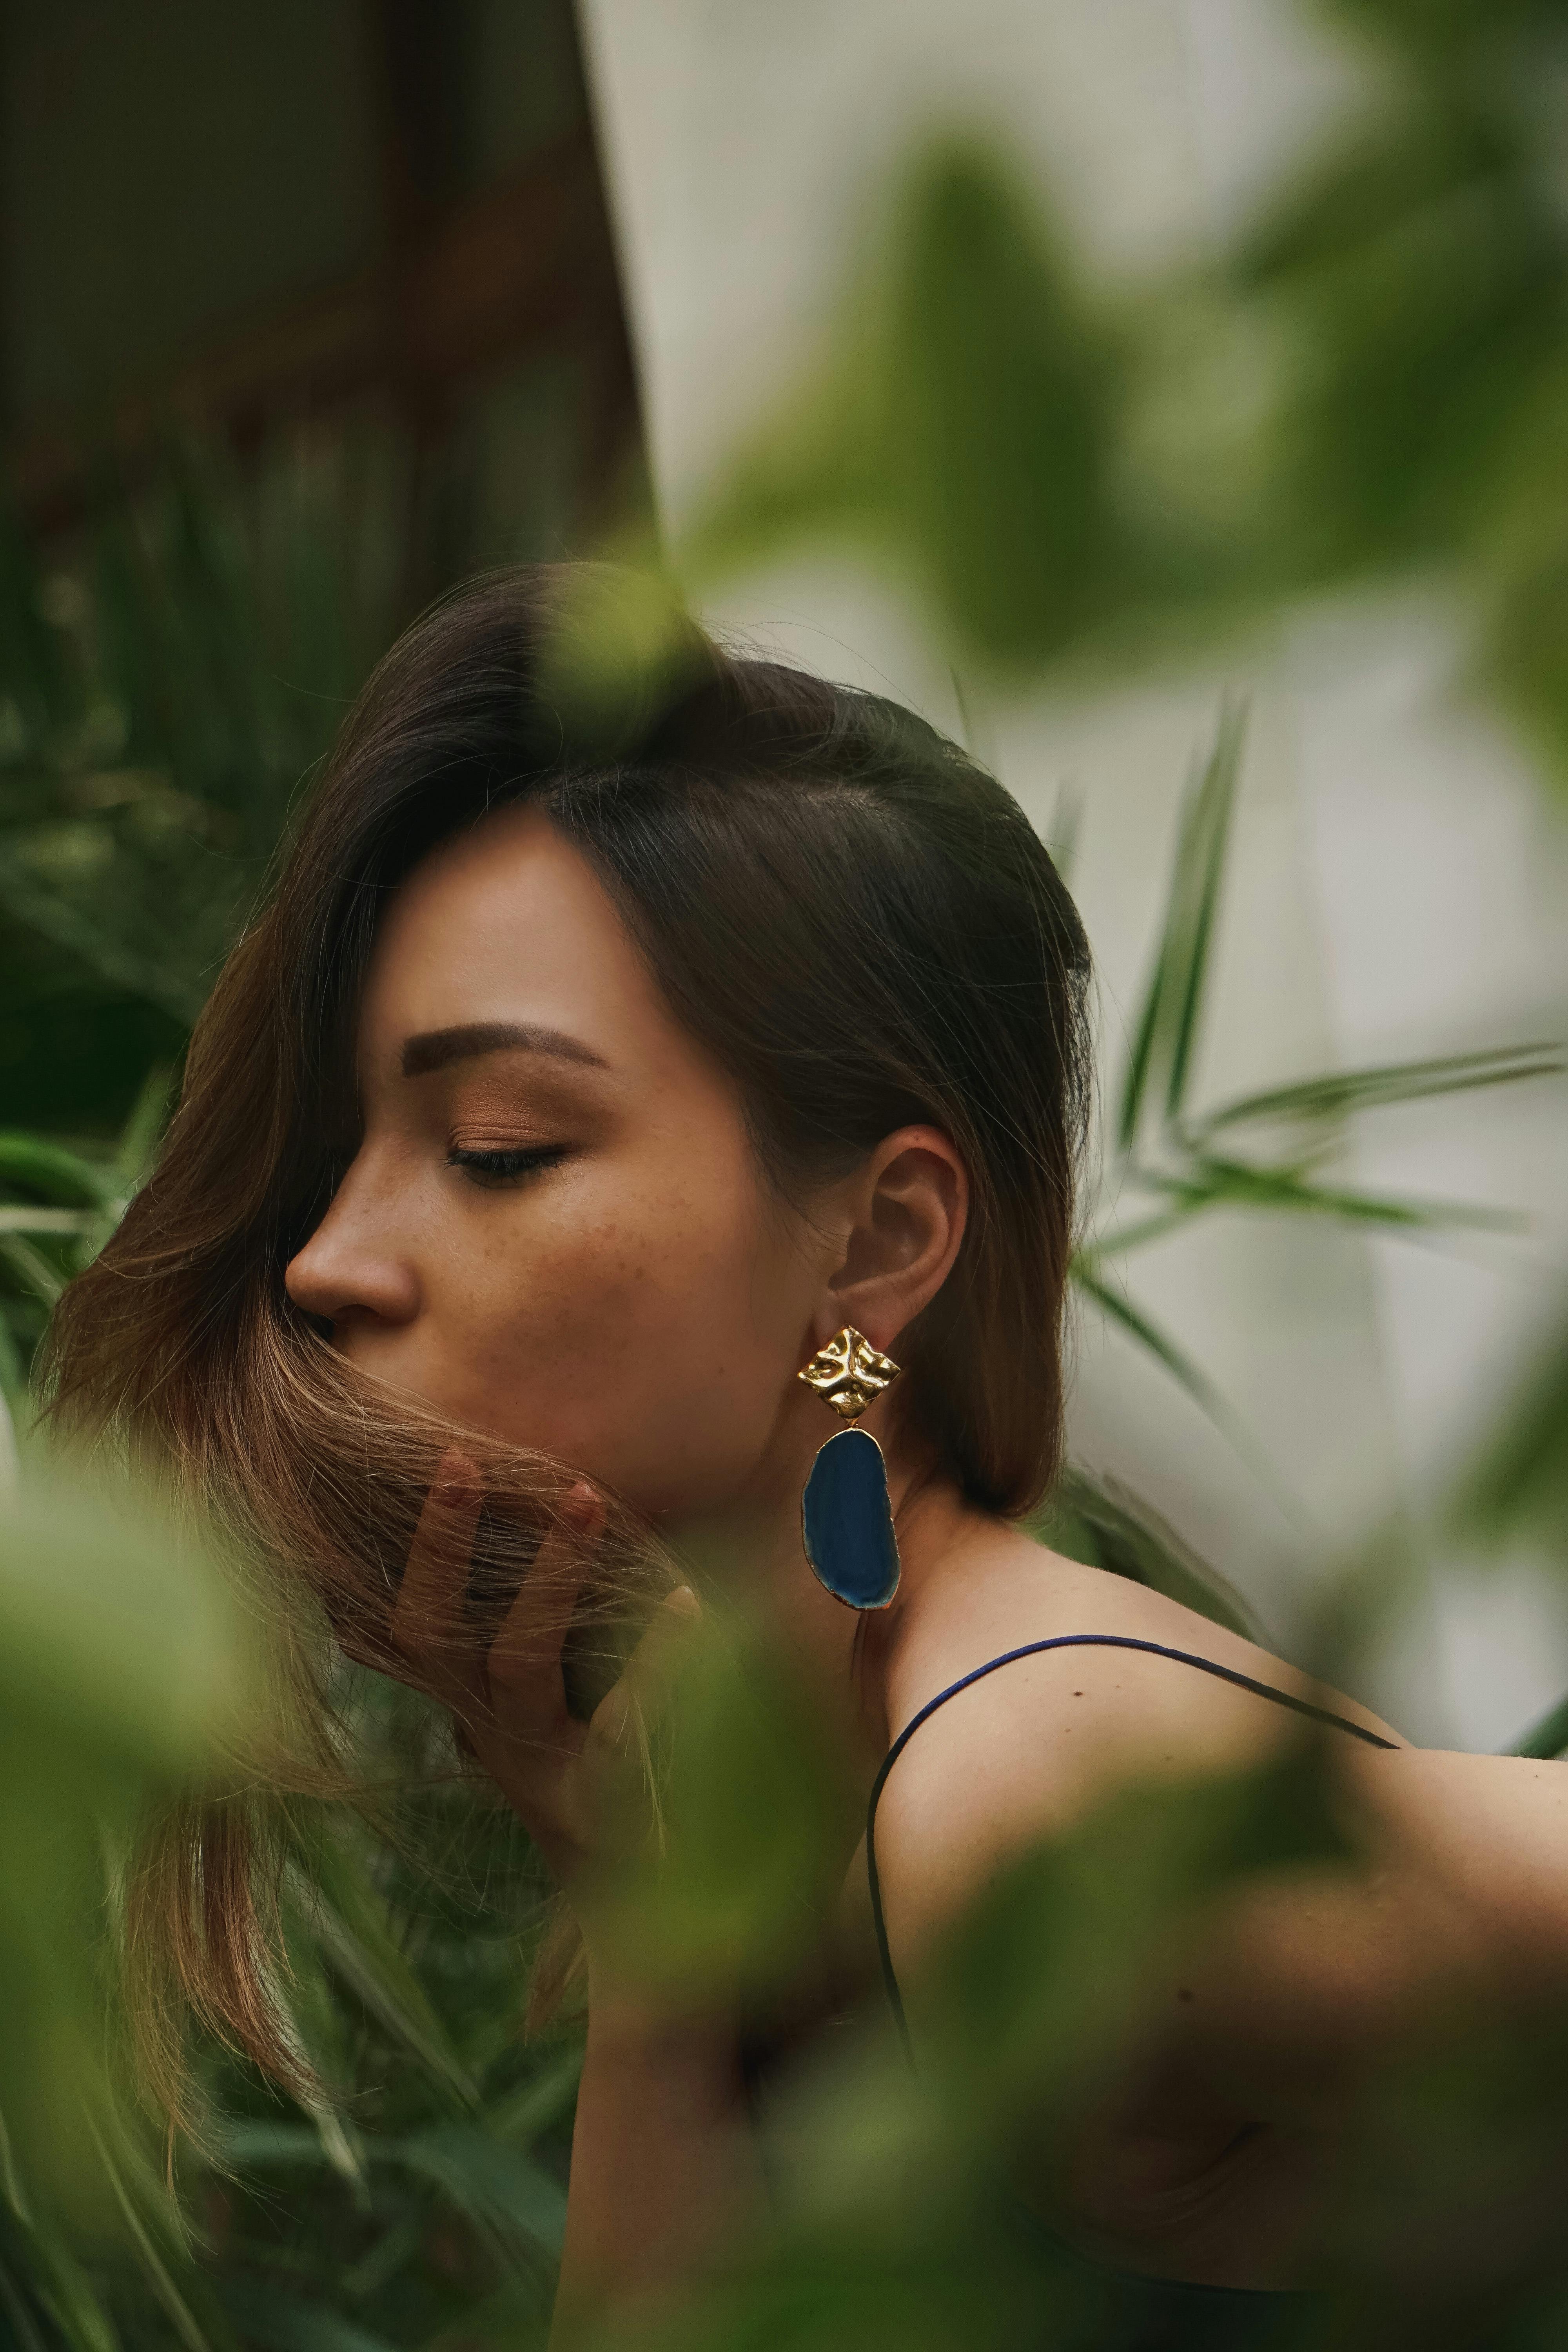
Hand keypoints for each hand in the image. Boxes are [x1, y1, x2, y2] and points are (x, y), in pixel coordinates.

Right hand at [389, 1449, 698, 1934]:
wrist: (656, 1944)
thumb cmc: (622, 1799)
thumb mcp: (577, 1715)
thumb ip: (572, 1633)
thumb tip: (595, 1521)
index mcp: (480, 1711)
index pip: (406, 1622)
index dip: (410, 1544)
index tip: (438, 1455)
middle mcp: (494, 1738)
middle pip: (428, 1633)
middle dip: (438, 1543)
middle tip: (460, 1459)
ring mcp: (542, 1774)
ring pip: (516, 1667)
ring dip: (546, 1576)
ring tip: (586, 1498)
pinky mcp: (604, 1812)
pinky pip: (616, 1724)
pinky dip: (654, 1658)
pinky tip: (688, 1602)